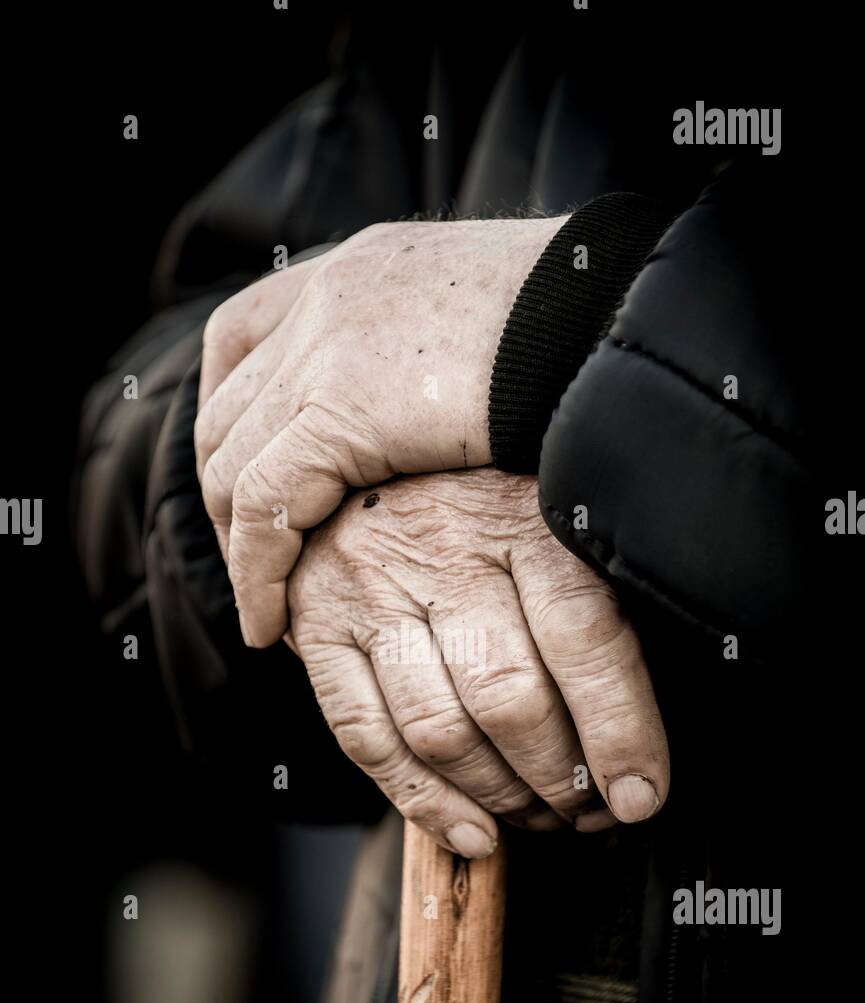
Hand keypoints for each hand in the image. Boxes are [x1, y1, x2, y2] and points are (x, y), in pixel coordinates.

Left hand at [194, 216, 567, 645]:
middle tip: (255, 563)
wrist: (616, 309)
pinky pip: (266, 507)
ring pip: (233, 463)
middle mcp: (327, 298)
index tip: (250, 481)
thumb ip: (441, 363)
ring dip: (239, 545)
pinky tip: (273, 624)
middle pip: (228, 406)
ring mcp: (326, 346)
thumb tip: (445, 417)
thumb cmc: (586, 328)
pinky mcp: (340, 406)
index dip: (236, 415)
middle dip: (227, 493)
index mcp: (359, 270)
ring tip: (264, 610)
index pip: (246, 335)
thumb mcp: (494, 331)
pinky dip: (258, 573)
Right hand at [287, 469, 668, 855]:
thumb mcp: (559, 508)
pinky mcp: (316, 623)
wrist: (366, 435)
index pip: (583, 636)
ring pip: (440, 730)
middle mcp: (442, 545)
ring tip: (541, 819)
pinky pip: (365, 736)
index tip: (642, 794)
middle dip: (562, 780)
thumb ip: (598, 590)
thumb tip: (646, 718)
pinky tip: (472, 834)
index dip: (619, 731)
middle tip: (593, 812)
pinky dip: (421, 803)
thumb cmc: (493, 490)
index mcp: (523, 510)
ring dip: (500, 798)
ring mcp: (369, 586)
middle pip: (509, 697)